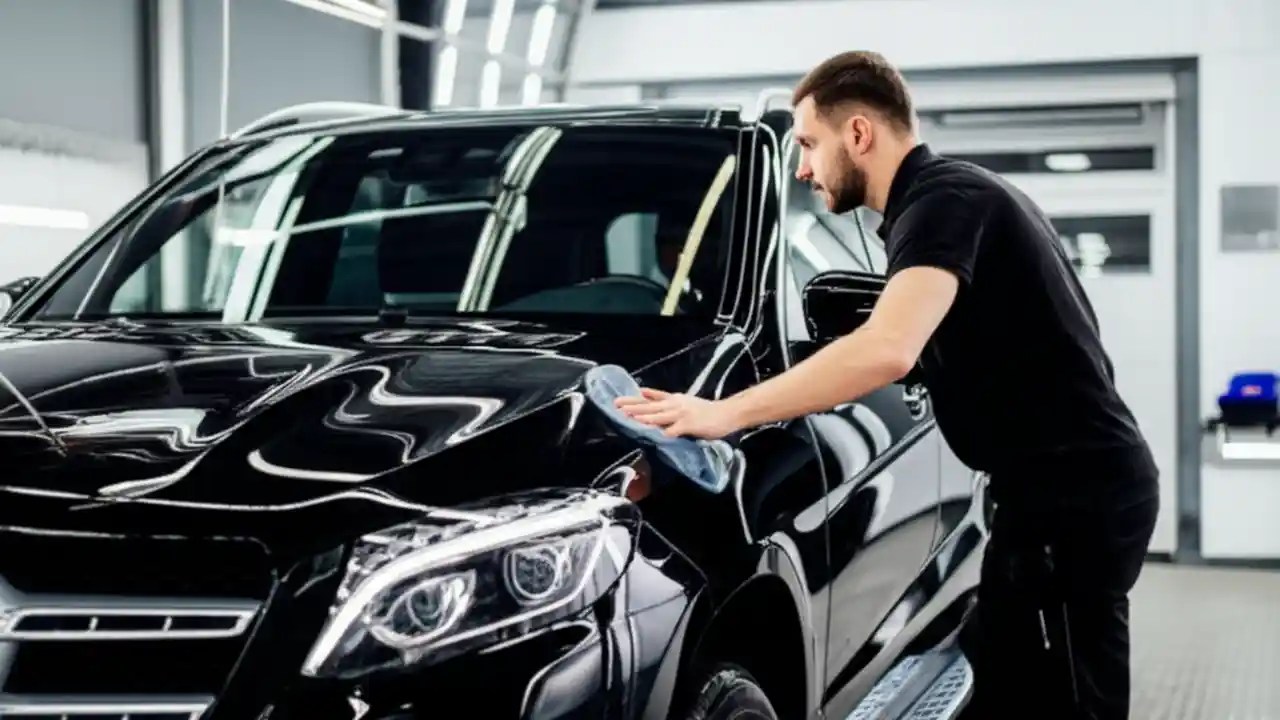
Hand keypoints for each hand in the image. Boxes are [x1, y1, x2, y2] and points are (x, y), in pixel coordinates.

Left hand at [614, 388, 740, 439]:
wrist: (727, 413)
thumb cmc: (706, 410)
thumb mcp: (683, 400)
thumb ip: (665, 400)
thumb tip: (646, 395)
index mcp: (673, 399)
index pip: (650, 398)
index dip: (634, 399)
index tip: (619, 400)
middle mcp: (675, 405)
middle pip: (650, 406)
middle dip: (632, 407)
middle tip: (617, 406)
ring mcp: (682, 414)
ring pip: (659, 416)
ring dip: (643, 417)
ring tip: (629, 417)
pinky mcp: (689, 425)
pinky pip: (674, 430)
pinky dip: (664, 432)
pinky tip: (655, 435)